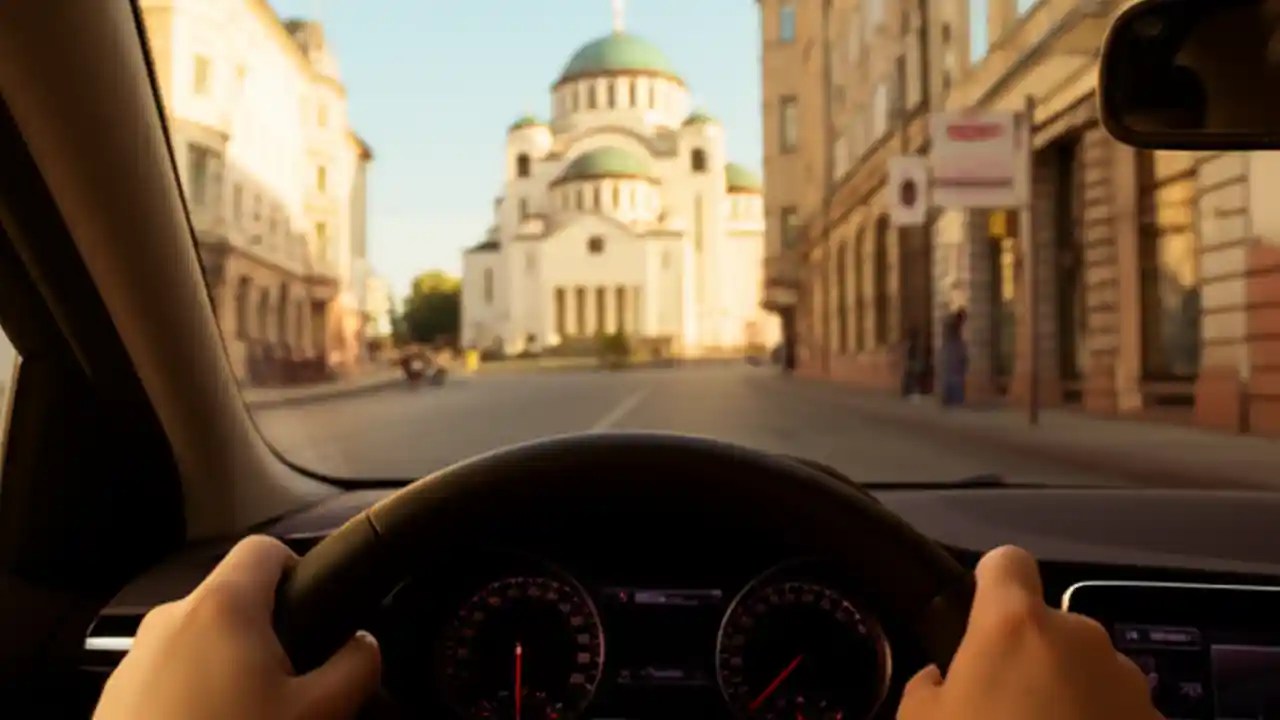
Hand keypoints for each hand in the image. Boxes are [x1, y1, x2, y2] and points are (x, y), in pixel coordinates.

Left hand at [94, 535, 381, 719]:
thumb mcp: (317, 715)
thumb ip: (356, 667)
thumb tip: (363, 645)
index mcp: (221, 607)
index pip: (265, 548)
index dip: (299, 570)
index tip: (315, 616)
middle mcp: (171, 618)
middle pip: (233, 600)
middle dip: (266, 635)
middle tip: (290, 687)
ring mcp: (134, 659)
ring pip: (200, 641)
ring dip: (228, 668)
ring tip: (247, 716)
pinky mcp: (113, 697)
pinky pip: (168, 676)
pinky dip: (193, 695)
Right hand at [898, 545, 1163, 719]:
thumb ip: (930, 688)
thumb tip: (944, 680)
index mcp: (1014, 624)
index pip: (1006, 562)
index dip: (991, 584)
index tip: (979, 622)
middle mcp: (1078, 638)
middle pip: (1049, 628)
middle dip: (1031, 659)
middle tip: (1005, 709)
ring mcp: (1127, 683)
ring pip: (1088, 672)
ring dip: (1069, 696)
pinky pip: (1117, 712)